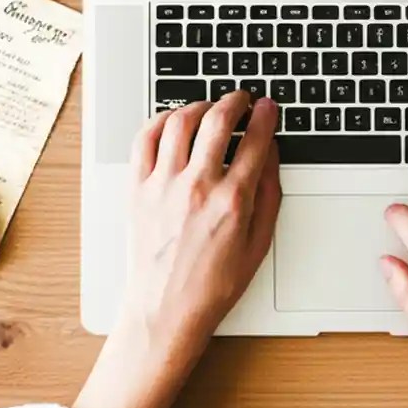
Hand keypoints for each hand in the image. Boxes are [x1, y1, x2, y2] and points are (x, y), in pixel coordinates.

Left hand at [74, 92, 280, 407]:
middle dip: (235, 100)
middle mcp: (197, 187)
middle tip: (241, 98)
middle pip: (217, 120)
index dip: (265, 115)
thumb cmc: (212, 284)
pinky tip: (173, 121)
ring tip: (209, 107)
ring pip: (180, 121)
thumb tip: (270, 154)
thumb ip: (268, 193)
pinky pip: (145, 139)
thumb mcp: (259, 242)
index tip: (267, 107)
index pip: (254, 140)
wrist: (166, 309)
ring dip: (199, 105)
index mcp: (232, 201)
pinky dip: (160, 121)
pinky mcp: (137, 189)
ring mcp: (163, 185)